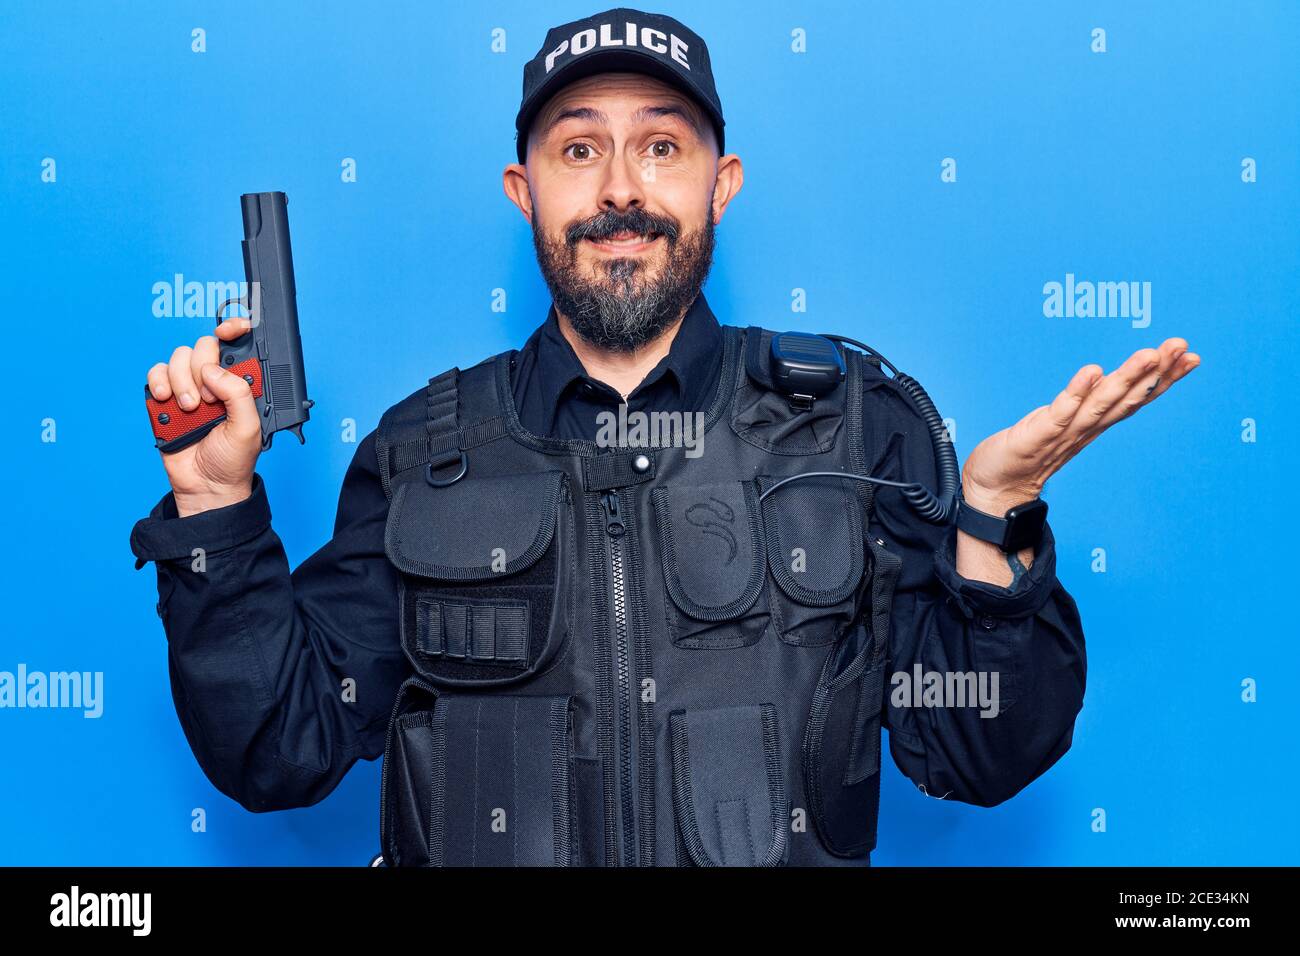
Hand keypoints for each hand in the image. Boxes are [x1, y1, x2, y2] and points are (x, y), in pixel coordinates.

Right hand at [145, 318, 262, 515]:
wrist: (205, 486)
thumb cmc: (233, 459)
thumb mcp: (248, 427)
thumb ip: (238, 393)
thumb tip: (211, 369)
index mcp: (239, 384)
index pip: (236, 346)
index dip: (233, 329)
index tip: (229, 329)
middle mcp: (214, 381)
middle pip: (203, 346)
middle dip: (202, 369)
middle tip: (208, 399)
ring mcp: (188, 387)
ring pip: (178, 358)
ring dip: (182, 381)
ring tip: (191, 409)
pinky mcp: (164, 398)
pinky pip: (156, 373)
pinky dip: (159, 383)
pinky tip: (168, 401)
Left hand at [962, 337, 1200, 511]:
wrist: (995, 489)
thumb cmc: (1028, 452)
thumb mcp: (1063, 422)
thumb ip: (1085, 402)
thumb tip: (1106, 376)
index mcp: (1094, 423)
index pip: (1135, 397)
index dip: (1164, 378)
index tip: (1190, 356)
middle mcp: (1086, 428)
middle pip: (1127, 398)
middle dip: (1156, 373)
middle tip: (1181, 346)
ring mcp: (1064, 433)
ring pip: (1101, 403)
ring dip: (1127, 378)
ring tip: (1149, 353)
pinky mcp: (1038, 436)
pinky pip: (1061, 413)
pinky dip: (1077, 392)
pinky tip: (1092, 371)